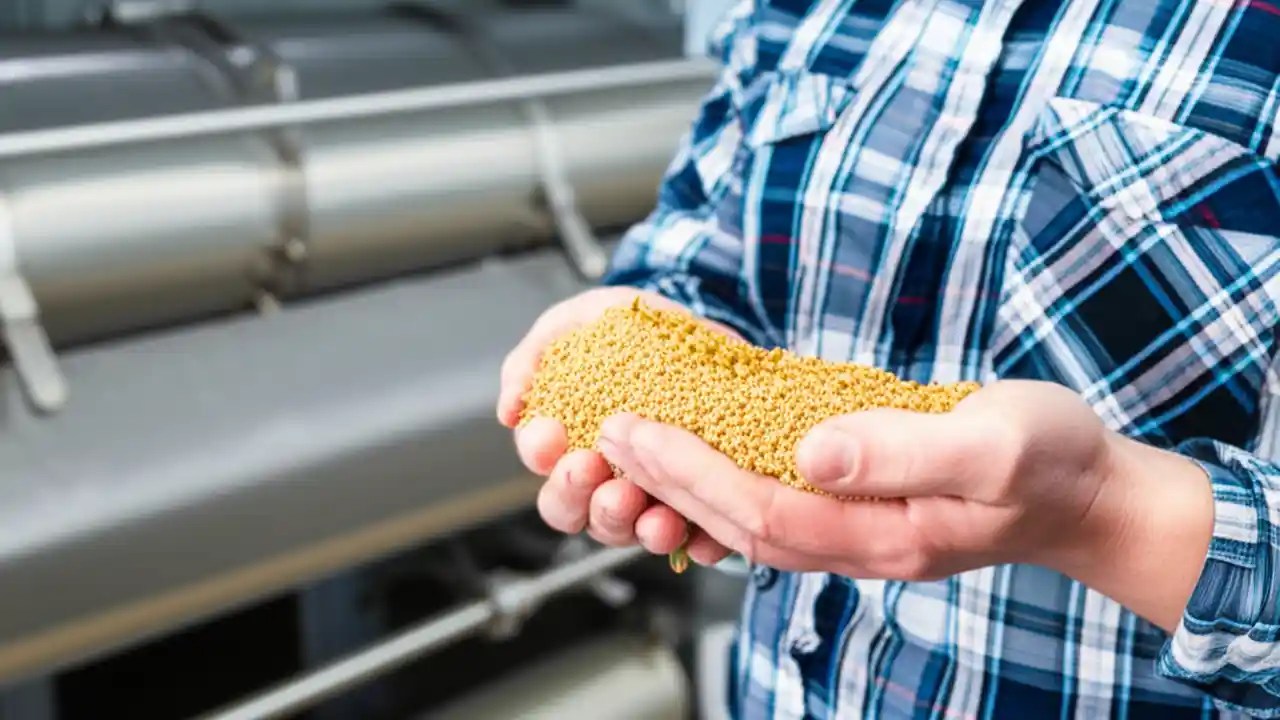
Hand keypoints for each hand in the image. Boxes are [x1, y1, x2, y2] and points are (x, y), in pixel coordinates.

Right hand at [497, 287, 739, 559]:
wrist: (711, 328)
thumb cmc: (636, 328)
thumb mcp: (580, 321)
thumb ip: (534, 358)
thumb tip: (509, 409)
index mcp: (570, 439)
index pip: (543, 462)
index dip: (540, 454)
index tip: (548, 435)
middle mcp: (604, 476)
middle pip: (573, 509)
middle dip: (575, 492)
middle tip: (588, 466)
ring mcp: (649, 497)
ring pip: (624, 530)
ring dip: (625, 521)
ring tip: (636, 501)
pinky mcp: (698, 506)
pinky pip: (689, 537)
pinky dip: (686, 538)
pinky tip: (687, 527)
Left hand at [596, 379, 1213, 628]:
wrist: (1087, 494)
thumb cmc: (1052, 461)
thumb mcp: (995, 441)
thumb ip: (905, 450)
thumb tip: (813, 450)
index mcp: (884, 535)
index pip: (763, 511)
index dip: (693, 474)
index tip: (639, 430)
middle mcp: (860, 545)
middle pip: (740, 524)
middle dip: (668, 479)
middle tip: (609, 433)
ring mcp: (859, 534)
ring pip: (751, 522)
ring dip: (686, 485)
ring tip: (634, 443)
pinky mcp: (862, 513)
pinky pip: (778, 508)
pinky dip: (727, 483)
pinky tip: (699, 457)